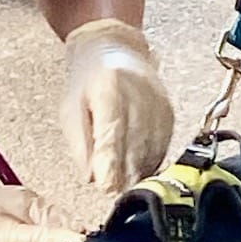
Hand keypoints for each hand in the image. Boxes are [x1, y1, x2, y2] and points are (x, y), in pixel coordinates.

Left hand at [59, 18, 173, 194]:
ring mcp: (157, 103)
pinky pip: (164, 144)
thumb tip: (90, 176)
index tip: (107, 186)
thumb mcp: (71, 109)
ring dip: (140, 171)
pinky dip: (152, 161)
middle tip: (116, 193)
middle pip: (136, 145)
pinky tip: (141, 171)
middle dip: (125, 174)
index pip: (112, 136)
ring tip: (128, 185)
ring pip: (153, 148)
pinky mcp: (169, 112)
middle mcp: (138, 95)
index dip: (110, 165)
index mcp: (110, 91)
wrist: (114, 48)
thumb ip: (80, 144)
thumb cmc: (89, 78)